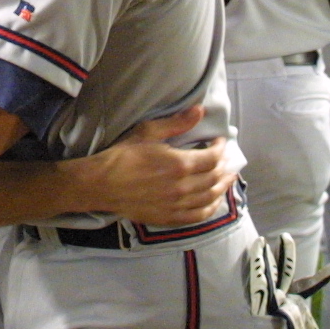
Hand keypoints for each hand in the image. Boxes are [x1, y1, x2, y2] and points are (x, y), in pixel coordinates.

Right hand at [81, 106, 236, 224]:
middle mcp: (182, 188)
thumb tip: (200, 110)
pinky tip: (214, 200)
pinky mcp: (169, 218)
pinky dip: (211, 208)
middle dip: (224, 167)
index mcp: (179, 164)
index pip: (212, 158)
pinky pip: (198, 216)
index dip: (220, 149)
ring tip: (228, 178)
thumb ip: (177, 123)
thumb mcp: (148, 132)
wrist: (101, 184)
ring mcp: (176, 205)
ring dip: (223, 187)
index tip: (219, 141)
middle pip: (214, 178)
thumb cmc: (122, 155)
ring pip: (210, 198)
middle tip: (227, 160)